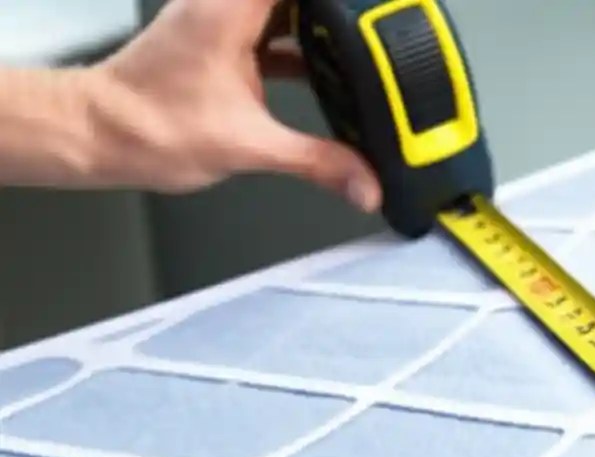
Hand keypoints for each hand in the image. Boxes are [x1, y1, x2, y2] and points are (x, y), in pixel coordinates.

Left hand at [87, 0, 379, 208]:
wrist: (100, 136)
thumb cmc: (149, 127)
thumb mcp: (250, 147)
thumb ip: (317, 162)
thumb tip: (366, 184)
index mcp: (232, 8)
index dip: (342, 0)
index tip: (374, 7)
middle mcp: (225, 3)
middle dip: (339, 11)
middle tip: (376, 25)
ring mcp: (221, 19)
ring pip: (286, 7)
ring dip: (320, 21)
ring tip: (362, 45)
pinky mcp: (219, 40)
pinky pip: (271, 27)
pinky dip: (299, 41)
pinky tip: (327, 69)